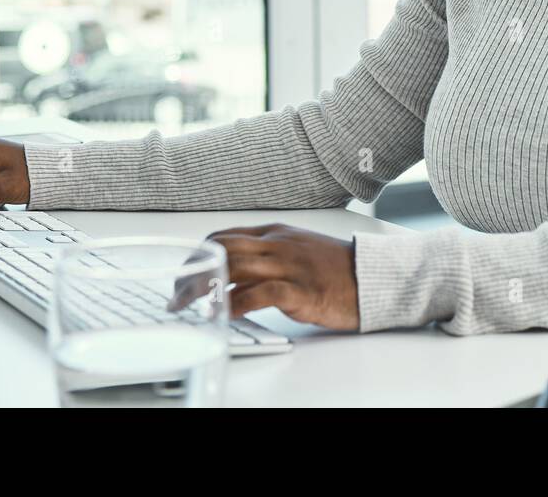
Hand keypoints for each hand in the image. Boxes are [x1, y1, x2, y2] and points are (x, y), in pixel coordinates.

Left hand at [195, 224, 359, 330]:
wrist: (372, 277)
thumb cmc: (336, 268)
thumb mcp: (297, 251)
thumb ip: (268, 255)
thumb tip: (235, 272)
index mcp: (275, 233)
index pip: (224, 236)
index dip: (198, 254)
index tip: (184, 273)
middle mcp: (277, 244)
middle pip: (221, 249)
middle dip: (192, 270)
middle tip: (175, 293)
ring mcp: (288, 265)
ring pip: (232, 268)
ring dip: (203, 288)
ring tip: (186, 305)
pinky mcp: (299, 290)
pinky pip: (258, 293)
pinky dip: (235, 303)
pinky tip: (222, 314)